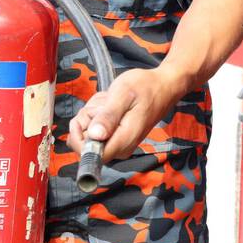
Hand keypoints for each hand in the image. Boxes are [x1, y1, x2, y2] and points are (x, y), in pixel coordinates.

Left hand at [68, 68, 188, 161]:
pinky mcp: (117, 139)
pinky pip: (95, 130)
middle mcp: (120, 148)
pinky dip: (97, 115)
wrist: (163, 87)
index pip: (90, 155)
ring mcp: (118, 144)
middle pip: (85, 143)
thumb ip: (109, 116)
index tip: (86, 115)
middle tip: (104, 103)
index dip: (80, 137)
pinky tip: (109, 104)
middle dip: (87, 119)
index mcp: (122, 141)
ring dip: (92, 114)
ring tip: (110, 101)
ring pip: (89, 134)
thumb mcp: (123, 94)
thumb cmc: (145, 87)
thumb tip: (94, 136)